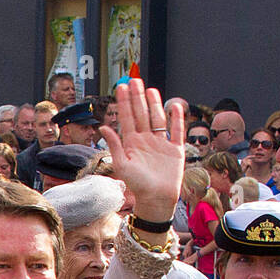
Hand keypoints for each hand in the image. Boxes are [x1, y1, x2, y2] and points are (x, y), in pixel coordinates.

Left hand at [99, 79, 184, 224]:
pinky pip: (177, 130)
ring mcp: (161, 143)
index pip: (127, 118)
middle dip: (137, 97)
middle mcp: (145, 140)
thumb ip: (114, 145)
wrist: (156, 199)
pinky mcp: (175, 149)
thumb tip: (103, 127)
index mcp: (131, 143)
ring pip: (157, 118)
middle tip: (134, 80)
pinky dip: (177, 118)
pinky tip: (174, 106)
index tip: (122, 87)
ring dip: (154, 103)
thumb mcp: (122, 164)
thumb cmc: (137, 185)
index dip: (124, 102)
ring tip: (149, 89)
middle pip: (141, 113)